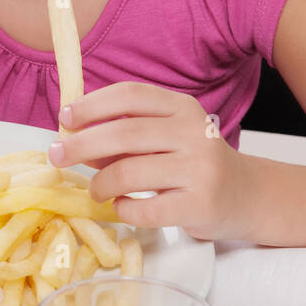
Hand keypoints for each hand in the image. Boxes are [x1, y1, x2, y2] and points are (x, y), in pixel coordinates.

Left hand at [48, 81, 251, 239]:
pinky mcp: (199, 204)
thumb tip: (73, 141)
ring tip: (96, 191)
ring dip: (100, 184)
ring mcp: (199, 169)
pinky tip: (123, 207)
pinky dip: (124, 209)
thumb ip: (126, 137)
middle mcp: (193, 133)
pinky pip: (145, 209)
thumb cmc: (196, 164)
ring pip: (129, 172)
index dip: (92, 104)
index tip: (64, 117)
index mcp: (182, 108)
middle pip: (124, 133)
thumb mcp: (167, 138)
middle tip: (56, 156)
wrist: (248, 195)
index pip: (130, 96)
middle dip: (81, 144)